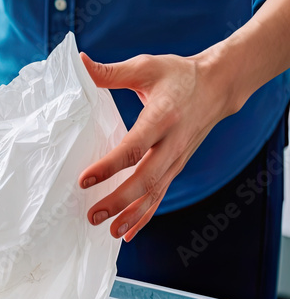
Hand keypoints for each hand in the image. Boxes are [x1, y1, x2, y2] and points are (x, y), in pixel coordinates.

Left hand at [78, 50, 238, 240]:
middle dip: (119, 201)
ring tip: (108, 232)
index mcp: (162, 117)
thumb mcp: (145, 67)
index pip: (134, 147)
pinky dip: (146, 216)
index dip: (109, 166)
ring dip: (132, 215)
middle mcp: (172, 143)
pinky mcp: (177, 166)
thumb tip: (79, 64)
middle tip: (92, 215)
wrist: (219, 85)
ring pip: (156, 193)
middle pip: (146, 178)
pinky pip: (161, 195)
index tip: (85, 180)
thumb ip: (110, 72)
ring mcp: (177, 158)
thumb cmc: (178, 75)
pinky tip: (128, 233)